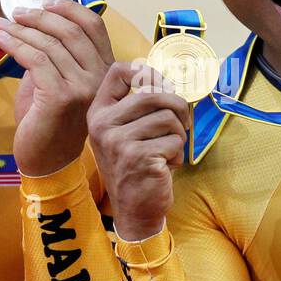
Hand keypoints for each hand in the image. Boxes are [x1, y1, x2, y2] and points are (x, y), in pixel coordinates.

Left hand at [0, 0, 114, 175]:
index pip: (94, 26)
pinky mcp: (61, 97)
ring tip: (2, 26)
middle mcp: (101, 78)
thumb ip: (56, 55)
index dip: (69, 8)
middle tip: (16, 13)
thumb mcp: (58, 81)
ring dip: (22, 30)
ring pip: (50, 44)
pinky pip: (37, 60)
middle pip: (71, 30)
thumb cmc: (50, 121)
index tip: (45, 2)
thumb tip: (35, 24)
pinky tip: (3, 41)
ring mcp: (84, 88)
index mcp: (106, 71)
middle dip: (40, 16)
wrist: (48, 161)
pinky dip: (16, 46)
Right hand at [87, 61, 190, 241]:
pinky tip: (164, 167)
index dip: (149, 73)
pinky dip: (177, 155)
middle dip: (178, 107)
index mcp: (98, 112)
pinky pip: (174, 141)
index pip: (120, 70)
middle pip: (154, 92)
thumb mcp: (126, 132)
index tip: (162, 89)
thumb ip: (138, 105)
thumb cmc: (137, 166)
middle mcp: (103, 124)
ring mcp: (118, 141)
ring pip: (168, 118)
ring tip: (166, 152)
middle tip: (182, 123)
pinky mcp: (137, 157)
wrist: (134, 209)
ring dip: (178, 136)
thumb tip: (166, 80)